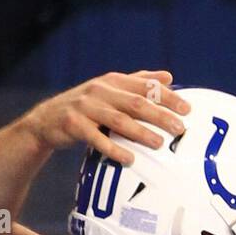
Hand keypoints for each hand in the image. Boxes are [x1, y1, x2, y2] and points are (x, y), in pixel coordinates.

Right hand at [19, 70, 189, 162]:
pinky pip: (96, 139)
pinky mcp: (74, 125)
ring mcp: (86, 107)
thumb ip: (138, 82)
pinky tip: (129, 159)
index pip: (146, 87)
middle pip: (136, 103)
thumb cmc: (87, 107)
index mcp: (113, 81)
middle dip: (160, 116)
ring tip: (159, 144)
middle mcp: (101, 91)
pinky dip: (113, 148)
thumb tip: (168, 76)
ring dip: (141, 133)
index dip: (168, 97)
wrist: (47, 120)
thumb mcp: (111, 89)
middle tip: (179, 129)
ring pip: (119, 120)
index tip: (188, 109)